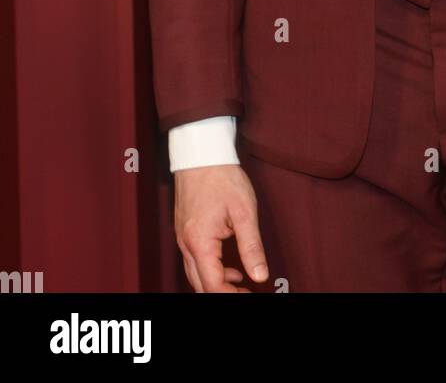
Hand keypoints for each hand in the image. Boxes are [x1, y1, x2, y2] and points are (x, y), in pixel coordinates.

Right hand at [174, 164, 268, 292]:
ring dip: (216, 282)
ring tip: (241, 280)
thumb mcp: (244, 212)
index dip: (232, 295)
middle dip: (223, 292)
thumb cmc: (222, 178)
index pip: (213, 285)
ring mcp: (183, 238)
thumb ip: (252, 246)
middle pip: (200, 285)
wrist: (201, 153)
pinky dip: (210, 269)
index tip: (251, 293)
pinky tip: (229, 264)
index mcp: (200, 243)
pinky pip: (194, 260)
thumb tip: (260, 275)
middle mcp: (186, 245)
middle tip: (247, 291)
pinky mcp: (185, 230)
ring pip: (195, 274)